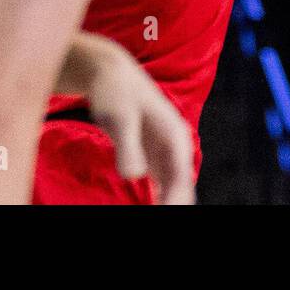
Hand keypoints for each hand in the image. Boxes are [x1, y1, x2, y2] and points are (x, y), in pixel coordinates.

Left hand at [76, 35, 195, 204]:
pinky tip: (152, 206)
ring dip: (168, 202)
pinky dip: (159, 199)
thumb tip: (135, 175)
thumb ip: (128, 146)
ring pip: (173, 187)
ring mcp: (164, 151)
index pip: (181, 177)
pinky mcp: (150, 155)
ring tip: (156, 213)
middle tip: (160, 215)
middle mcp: (175, 146)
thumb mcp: (119, 118)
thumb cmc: (115, 92)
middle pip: (181, 186)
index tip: (164, 212)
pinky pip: (161, 184)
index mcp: (175, 135)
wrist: (108, 74)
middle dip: (174, 204)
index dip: (175, 200)